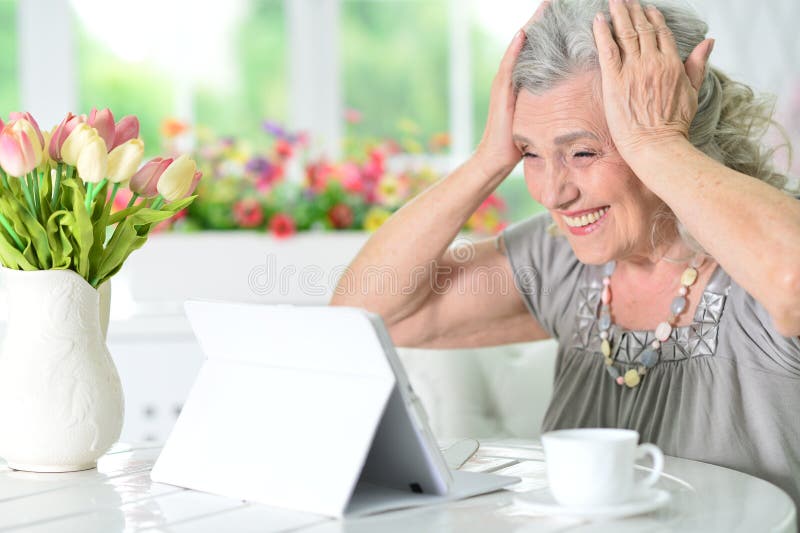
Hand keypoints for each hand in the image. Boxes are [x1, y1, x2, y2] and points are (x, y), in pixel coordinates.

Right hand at [474, 1, 549, 181]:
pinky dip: (515, 50)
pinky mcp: (501, 92)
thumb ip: (551, 103)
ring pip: (519, 47)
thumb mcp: (541, 117)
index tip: (566, 10)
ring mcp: (505, 82)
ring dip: (531, 26)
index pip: (541, 48)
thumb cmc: (519, 141)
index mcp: (526, 79)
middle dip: (542, 19)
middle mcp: (514, 76)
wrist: (496, 158)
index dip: (552, 28)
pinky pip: (509, 66)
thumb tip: (573, 97)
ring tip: (543, 6)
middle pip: (530, 40)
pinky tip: (524, 34)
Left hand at [592, 0, 713, 158]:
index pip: (661, 33)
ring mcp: (633, 70)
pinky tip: (598, 20)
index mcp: (672, 64)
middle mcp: (653, 62)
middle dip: (633, 11)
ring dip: (619, 15)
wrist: (656, 145)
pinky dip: (602, 32)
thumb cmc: (673, 125)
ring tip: (614, 2)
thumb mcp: (692, 92)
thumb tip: (709, 41)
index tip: (647, 9)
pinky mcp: (614, 80)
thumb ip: (697, 64)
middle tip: (625, 0)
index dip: (653, 18)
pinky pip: (607, 49)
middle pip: (642, 29)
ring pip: (626, 34)